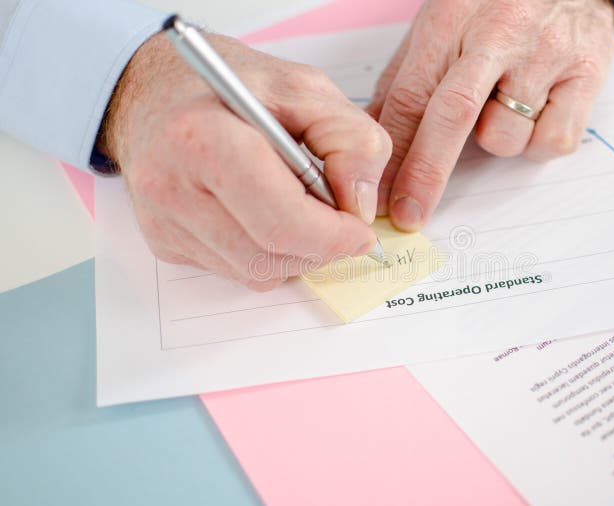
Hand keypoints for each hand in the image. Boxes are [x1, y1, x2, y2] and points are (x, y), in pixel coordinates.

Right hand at [100, 32, 391, 290]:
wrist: (154, 88)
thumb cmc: (231, 84)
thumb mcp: (306, 88)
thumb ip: (351, 140)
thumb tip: (359, 206)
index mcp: (203, 139)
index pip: (281, 221)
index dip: (333, 236)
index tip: (360, 230)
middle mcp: (171, 187)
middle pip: (270, 256)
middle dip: (320, 247)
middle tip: (339, 222)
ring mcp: (162, 222)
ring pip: (256, 273)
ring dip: (294, 252)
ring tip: (297, 205)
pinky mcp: (165, 244)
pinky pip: (236, 272)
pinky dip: (266, 252)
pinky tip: (263, 212)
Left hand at [367, 0, 613, 230]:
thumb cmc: (497, 8)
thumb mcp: (441, 26)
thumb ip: (406, 79)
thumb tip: (373, 138)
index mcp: (450, 22)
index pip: (411, 96)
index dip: (392, 153)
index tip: (376, 196)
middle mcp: (497, 35)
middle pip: (453, 115)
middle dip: (426, 173)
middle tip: (410, 215)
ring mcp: (544, 54)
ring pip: (504, 137)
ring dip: (495, 141)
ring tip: (506, 105)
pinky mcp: (586, 74)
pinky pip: (550, 143)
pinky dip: (538, 143)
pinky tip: (538, 110)